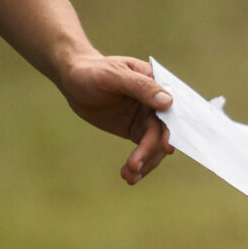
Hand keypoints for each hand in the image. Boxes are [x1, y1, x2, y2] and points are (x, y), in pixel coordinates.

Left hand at [57, 52, 173, 184]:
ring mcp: (146, 118)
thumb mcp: (114, 76)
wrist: (74, 78)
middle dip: (151, 151)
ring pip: (154, 146)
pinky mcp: (135, 130)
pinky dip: (138, 164)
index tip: (167, 147)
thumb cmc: (94, 71)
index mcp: (158, 85)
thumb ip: (141, 87)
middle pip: (162, 132)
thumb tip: (168, 102)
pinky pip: (143, 150)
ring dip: (145, 163)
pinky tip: (128, 175)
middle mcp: (157, 104)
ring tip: (129, 177)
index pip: (172, 109)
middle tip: (136, 166)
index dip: (173, 129)